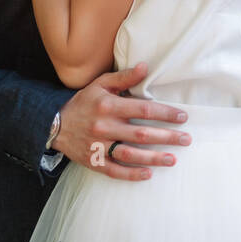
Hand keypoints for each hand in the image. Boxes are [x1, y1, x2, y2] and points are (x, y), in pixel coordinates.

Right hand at [52, 62, 190, 180]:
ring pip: (130, 154)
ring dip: (154, 158)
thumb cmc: (84, 102)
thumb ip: (124, 78)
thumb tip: (145, 67)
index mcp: (109, 106)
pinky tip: (148, 174)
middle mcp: (104, 127)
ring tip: (173, 158)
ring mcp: (98, 146)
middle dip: (166, 137)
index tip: (182, 117)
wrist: (54, 124)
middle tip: (186, 139)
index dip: (165, 114)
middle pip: (141, 134)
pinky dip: (131, 174)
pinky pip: (114, 170)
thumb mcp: (100, 84)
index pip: (143, 110)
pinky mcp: (93, 161)